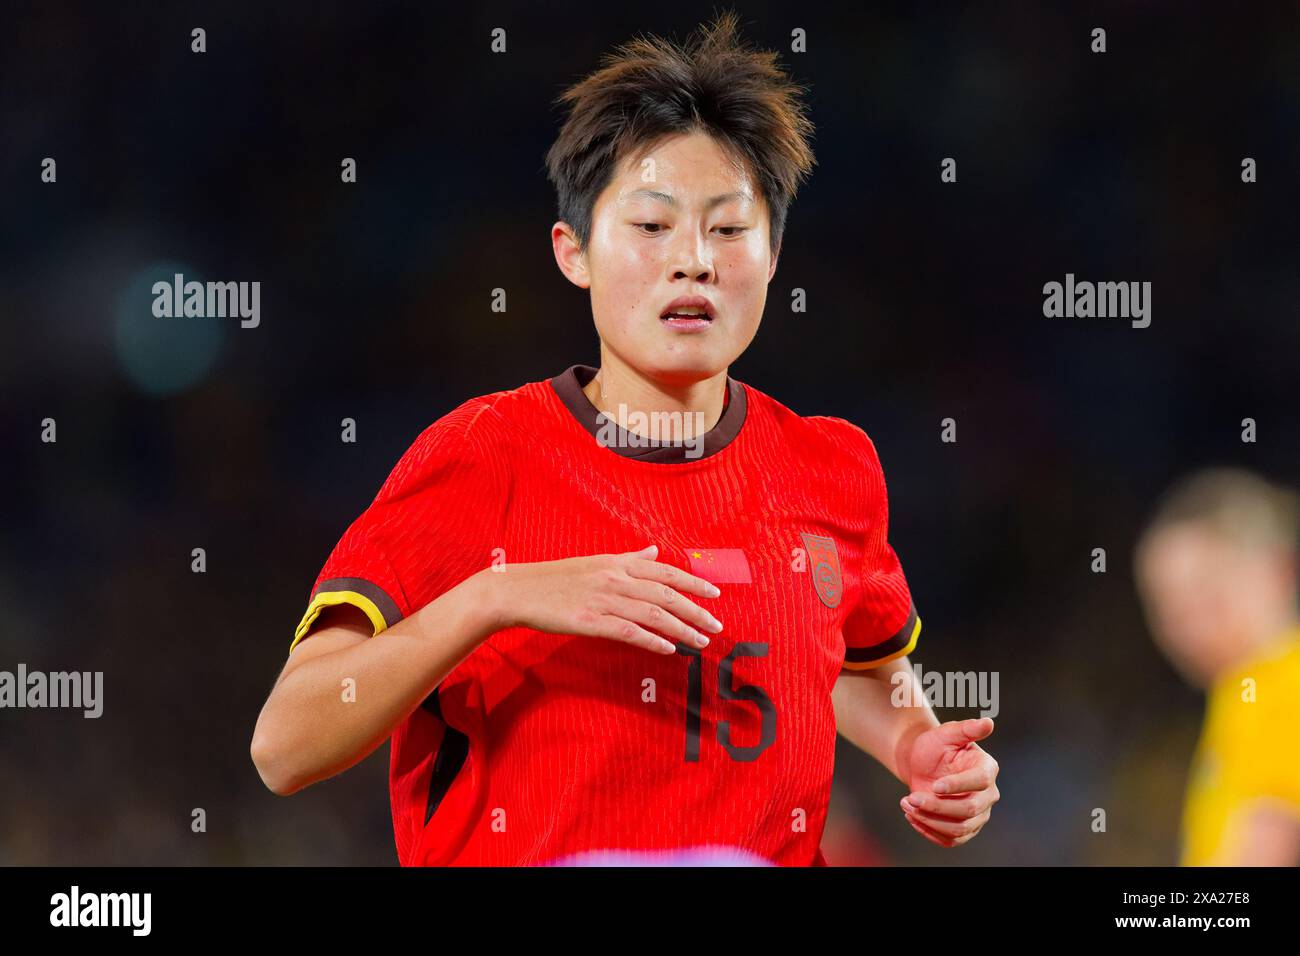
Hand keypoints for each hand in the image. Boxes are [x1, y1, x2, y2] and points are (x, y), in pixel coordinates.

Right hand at [486, 544, 723, 654]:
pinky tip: (669, 649)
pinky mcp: (591, 621)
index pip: (665, 571)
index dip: (693, 583)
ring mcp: (603, 600)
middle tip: (716, 626)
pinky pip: (629, 632)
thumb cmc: (557, 579)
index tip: (715, 595)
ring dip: (680, 629)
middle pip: (665, 594)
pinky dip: (652, 640)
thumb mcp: (595, 561)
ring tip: (699, 642)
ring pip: (652, 614)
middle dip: (695, 611)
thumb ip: (628, 558)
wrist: (518, 591)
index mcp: (617, 563)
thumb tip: (654, 550)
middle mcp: (615, 578)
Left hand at [899, 717, 999, 847]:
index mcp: (987, 769)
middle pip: (969, 810)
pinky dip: (929, 831)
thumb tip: (988, 722)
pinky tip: (911, 816)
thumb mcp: (945, 733)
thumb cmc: (934, 745)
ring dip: (930, 820)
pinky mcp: (964, 829)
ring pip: (959, 828)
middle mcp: (988, 795)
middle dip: (937, 806)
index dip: (958, 786)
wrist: (920, 763)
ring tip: (906, 805)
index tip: (934, 785)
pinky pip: (950, 840)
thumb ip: (966, 729)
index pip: (980, 782)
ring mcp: (978, 815)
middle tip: (910, 798)